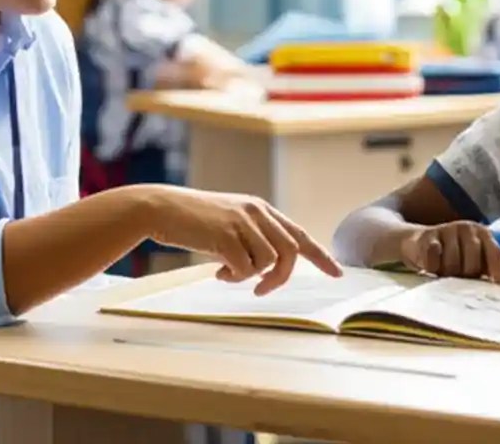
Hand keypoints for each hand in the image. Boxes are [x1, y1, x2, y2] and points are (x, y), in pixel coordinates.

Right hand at [144, 186, 342, 294]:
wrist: (162, 209)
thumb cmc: (194, 221)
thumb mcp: (230, 223)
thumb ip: (252, 239)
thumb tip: (267, 270)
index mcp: (261, 209)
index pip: (300, 234)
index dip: (320, 255)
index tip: (338, 272)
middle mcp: (257, 212)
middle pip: (291, 252)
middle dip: (280, 278)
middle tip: (261, 290)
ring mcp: (243, 222)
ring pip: (270, 262)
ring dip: (252, 276)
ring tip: (228, 272)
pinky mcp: (227, 235)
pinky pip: (246, 268)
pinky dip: (234, 276)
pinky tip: (218, 270)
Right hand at [399, 221, 499, 282]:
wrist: (417, 242)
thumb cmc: (453, 254)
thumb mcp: (478, 258)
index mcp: (484, 235)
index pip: (497, 254)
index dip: (497, 271)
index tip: (495, 283)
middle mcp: (468, 229)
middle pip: (473, 265)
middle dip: (465, 276)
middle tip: (458, 275)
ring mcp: (447, 230)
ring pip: (453, 265)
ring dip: (447, 273)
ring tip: (444, 270)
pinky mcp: (428, 236)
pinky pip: (434, 259)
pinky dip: (432, 267)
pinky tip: (431, 265)